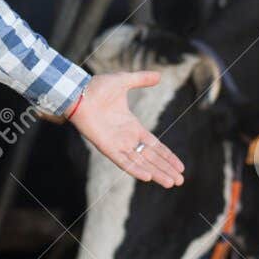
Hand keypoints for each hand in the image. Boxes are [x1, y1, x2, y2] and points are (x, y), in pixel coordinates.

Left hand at [69, 71, 184, 188]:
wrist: (78, 93)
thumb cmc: (96, 88)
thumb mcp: (124, 81)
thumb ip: (141, 79)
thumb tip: (159, 75)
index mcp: (132, 126)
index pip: (155, 145)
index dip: (167, 156)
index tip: (180, 166)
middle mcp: (126, 138)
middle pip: (151, 158)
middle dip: (166, 169)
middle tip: (180, 181)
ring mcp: (117, 144)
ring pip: (140, 162)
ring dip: (156, 172)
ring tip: (170, 183)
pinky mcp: (106, 147)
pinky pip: (123, 161)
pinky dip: (135, 169)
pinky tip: (148, 177)